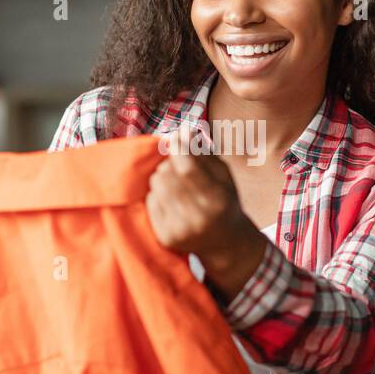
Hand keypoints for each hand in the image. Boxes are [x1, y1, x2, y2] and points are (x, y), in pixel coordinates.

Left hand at [146, 130, 266, 298]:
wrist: (224, 243)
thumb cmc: (224, 202)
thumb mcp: (223, 176)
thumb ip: (204, 153)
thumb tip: (184, 130)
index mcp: (217, 200)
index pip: (188, 168)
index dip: (178, 148)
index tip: (175, 137)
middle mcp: (199, 217)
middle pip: (168, 174)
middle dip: (170, 164)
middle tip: (179, 168)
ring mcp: (180, 230)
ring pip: (157, 186)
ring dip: (162, 178)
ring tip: (176, 184)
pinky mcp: (166, 238)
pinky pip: (151, 202)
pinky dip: (158, 195)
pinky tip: (171, 201)